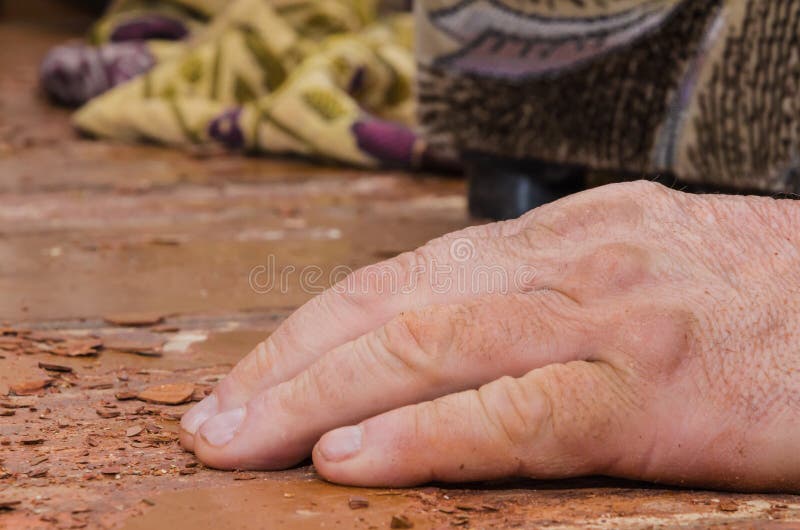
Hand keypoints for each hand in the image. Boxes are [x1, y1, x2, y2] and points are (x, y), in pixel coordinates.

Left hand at [180, 181, 799, 490]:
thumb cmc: (751, 297)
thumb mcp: (632, 263)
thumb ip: (537, 289)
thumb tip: (447, 329)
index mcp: (554, 238)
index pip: (400, 278)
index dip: (313, 331)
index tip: (252, 378)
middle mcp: (563, 264)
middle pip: (390, 309)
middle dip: (288, 367)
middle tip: (213, 420)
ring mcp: (603, 322)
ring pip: (427, 350)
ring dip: (319, 398)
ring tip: (242, 441)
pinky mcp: (649, 390)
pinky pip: (513, 412)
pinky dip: (424, 436)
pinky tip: (350, 460)